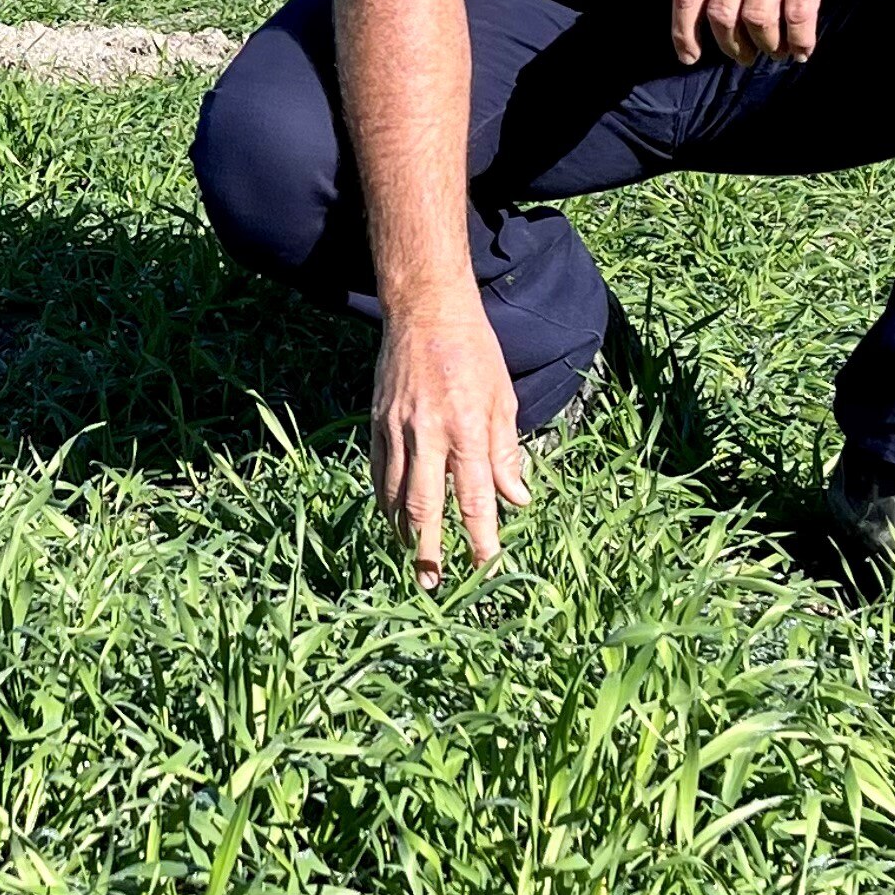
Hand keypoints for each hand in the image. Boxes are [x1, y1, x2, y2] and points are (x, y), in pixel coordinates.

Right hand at [370, 296, 529, 584]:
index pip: (475, 497)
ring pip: (394, 493)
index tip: (486, 567)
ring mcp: (396, 429)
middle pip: (425, 505)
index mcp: (466, 429)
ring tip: (412, 556)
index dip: (481, 538)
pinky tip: (393, 517)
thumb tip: (517, 500)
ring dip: (402, 531)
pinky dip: (385, 500)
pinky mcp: (377, 422)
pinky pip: (379, 472)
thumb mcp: (502, 400)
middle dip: (429, 549)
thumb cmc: (474, 354)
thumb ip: (506, 453)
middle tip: (431, 583)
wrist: (426, 311)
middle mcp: (428, 433)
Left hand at [670, 0, 883, 65]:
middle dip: (732, 46)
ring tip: (780, 52)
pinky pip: (798, 11)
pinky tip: (805, 47)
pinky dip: (799, 39)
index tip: (690, 57)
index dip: (683, 31)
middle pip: (721, 12)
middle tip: (747, 57)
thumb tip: (720, 5)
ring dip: (768, 45)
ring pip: (758, 16)